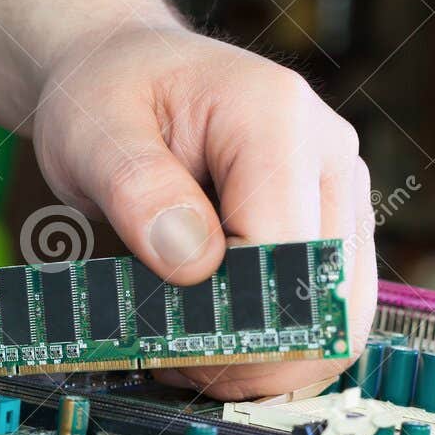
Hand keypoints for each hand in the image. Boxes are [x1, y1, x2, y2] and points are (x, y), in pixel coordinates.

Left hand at [32, 26, 375, 399]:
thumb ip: (139, 193)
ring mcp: (338, 189)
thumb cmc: (107, 96)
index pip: (283, 248)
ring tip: (187, 356)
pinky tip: (211, 345)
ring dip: (268, 360)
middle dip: (252, 350)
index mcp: (275, 116)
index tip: (167, 342)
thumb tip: (194, 264)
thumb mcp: (94, 134)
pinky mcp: (331, 225)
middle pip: (327, 292)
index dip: (231, 313)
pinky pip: (325, 311)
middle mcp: (327, 151)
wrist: (124, 72)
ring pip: (340, 316)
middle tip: (172, 362)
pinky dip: (274, 346)